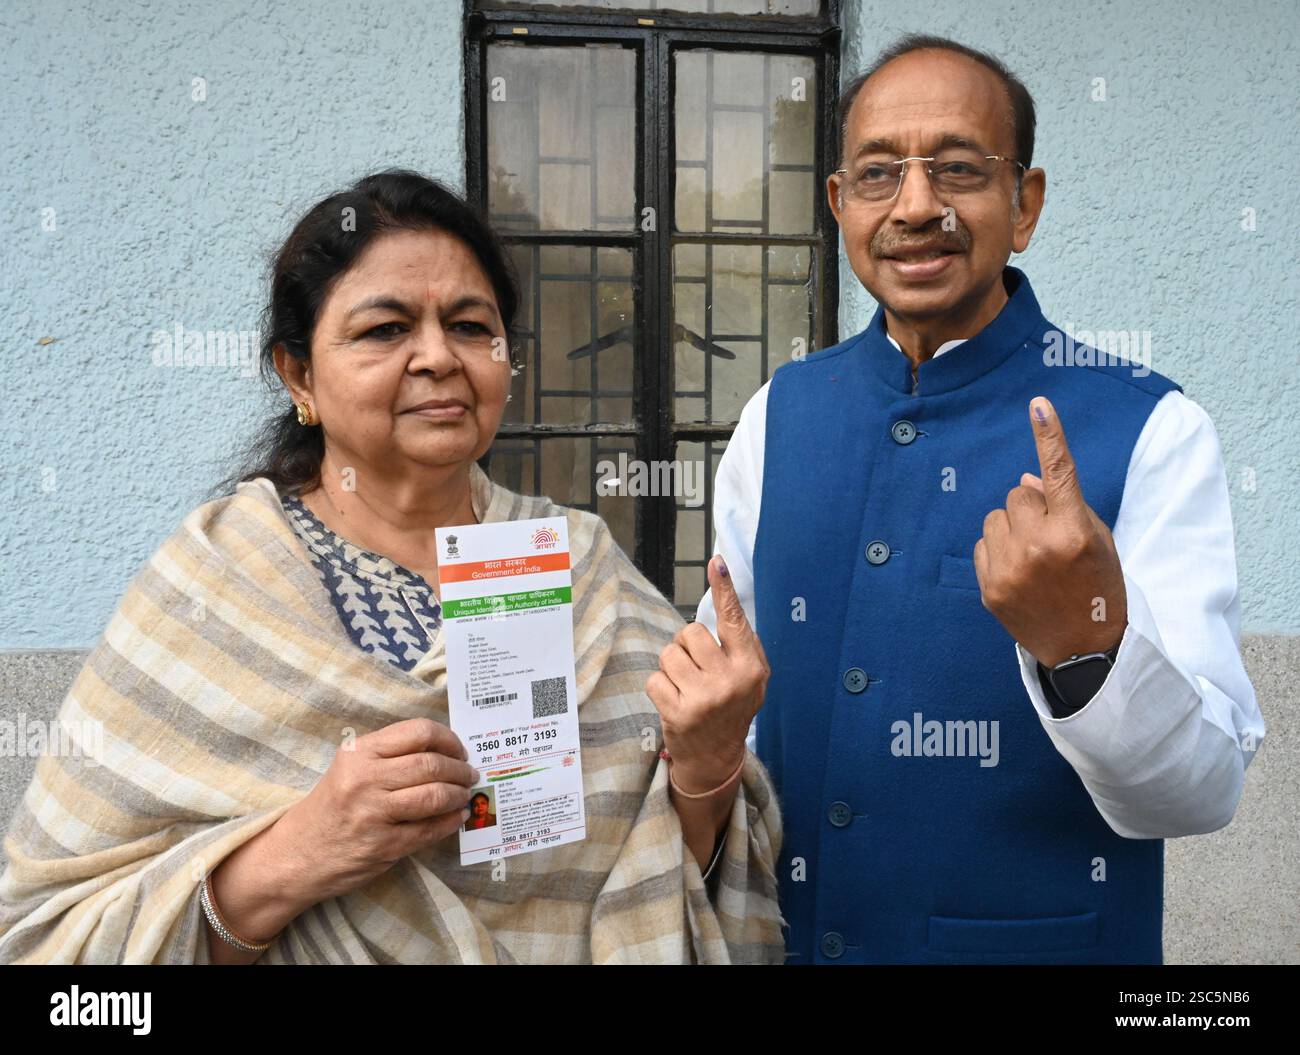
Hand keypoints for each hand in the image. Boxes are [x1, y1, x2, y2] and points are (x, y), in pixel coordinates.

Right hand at [277, 718, 478, 903]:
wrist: (295, 855)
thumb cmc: (330, 806)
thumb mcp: (350, 768)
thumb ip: (390, 755)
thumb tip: (444, 751)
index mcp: (359, 752)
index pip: (418, 732)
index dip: (449, 739)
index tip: (459, 750)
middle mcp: (365, 779)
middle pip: (431, 764)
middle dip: (459, 769)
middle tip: (469, 774)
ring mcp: (373, 814)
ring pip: (434, 796)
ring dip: (458, 794)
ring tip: (464, 794)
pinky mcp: (382, 846)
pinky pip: (428, 830)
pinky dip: (450, 822)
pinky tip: (456, 817)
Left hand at [645, 554, 768, 792]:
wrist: (717, 759)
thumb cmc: (733, 708)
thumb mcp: (752, 678)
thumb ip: (741, 644)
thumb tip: (724, 596)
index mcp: (750, 667)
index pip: (734, 620)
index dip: (724, 589)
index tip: (716, 563)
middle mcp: (729, 680)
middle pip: (690, 632)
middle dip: (687, 646)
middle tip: (696, 668)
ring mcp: (703, 698)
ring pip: (669, 653)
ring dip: (672, 666)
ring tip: (685, 685)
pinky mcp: (678, 713)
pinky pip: (655, 678)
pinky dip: (660, 687)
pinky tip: (675, 701)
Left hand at [973, 396, 1126, 667]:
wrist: (1085, 650)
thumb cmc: (1099, 588)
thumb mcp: (1099, 542)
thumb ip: (1064, 506)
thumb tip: (1026, 477)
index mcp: (1074, 532)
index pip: (1059, 473)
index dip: (1050, 436)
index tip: (1039, 405)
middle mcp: (1039, 547)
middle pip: (1017, 493)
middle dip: (1032, 506)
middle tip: (1051, 534)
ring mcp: (1010, 569)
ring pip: (996, 516)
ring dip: (1012, 526)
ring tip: (1035, 555)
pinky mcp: (990, 588)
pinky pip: (984, 544)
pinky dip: (998, 550)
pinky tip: (1020, 571)